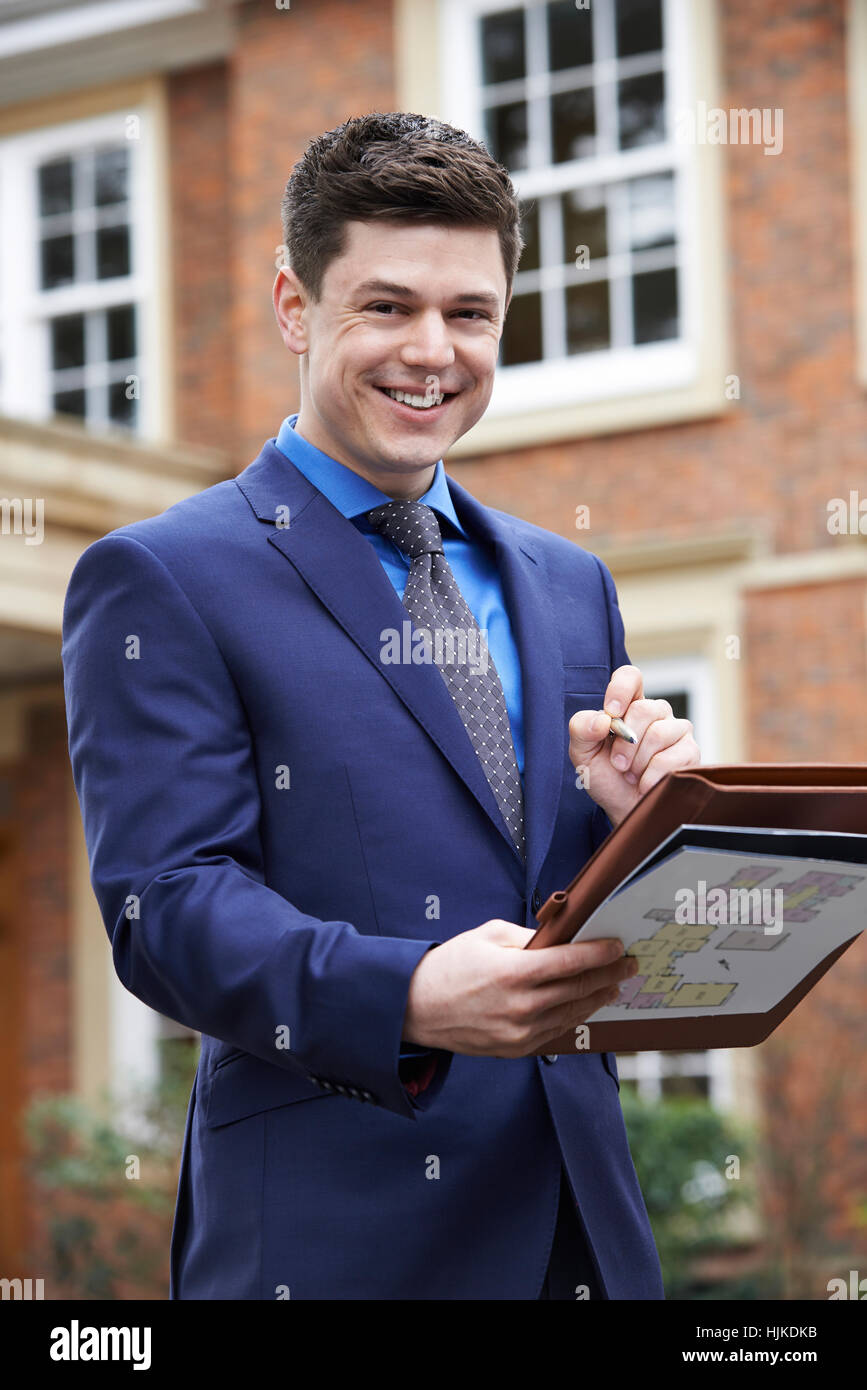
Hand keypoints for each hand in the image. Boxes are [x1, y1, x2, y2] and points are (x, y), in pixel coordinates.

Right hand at [401, 920, 638, 1056]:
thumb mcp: (488, 935)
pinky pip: (556, 1031)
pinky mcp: (516, 1049)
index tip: (618, 946)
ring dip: (598, 997)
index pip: (571, 962)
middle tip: (628, 964)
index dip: (600, 953)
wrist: (416, 1008)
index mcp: (514, 972)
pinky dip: (575, 1016)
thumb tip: (561, 939)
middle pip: (579, 989)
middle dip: (609, 974)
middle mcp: (522, 1006)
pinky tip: (585, 1004)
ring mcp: (520, 1032)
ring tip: (614, 985)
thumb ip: (528, 937)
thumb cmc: (450, 966)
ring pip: (573, 1013)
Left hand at [568, 664, 699, 828]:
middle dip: (624, 743)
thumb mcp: (582, 755)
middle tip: (618, 764)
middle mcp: (656, 713)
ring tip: (632, 775)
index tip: (612, 712)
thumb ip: (582, 730)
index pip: (630, 677)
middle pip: (644, 709)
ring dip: (637, 762)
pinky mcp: (691, 752)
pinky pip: (671, 757)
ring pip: (658, 733)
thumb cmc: (606, 779)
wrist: (625, 811)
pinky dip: (651, 776)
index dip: (621, 689)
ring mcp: (677, 731)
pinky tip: (646, 784)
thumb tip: (603, 719)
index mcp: (629, 706)